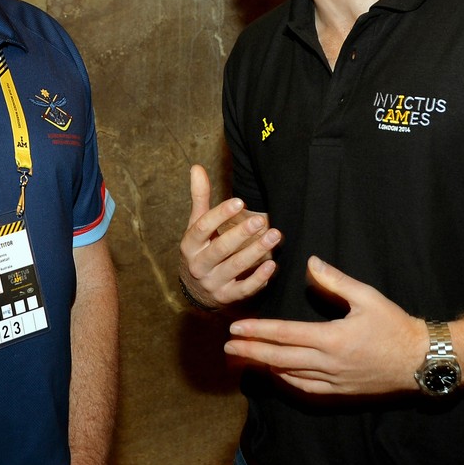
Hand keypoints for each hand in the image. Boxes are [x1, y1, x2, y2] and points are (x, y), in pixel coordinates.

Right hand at [179, 164, 279, 307]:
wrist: (195, 290)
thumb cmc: (200, 249)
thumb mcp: (196, 225)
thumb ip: (200, 198)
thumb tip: (197, 167)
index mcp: (190, 245)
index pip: (202, 228)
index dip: (220, 214)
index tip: (240, 202)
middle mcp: (198, 265)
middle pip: (220, 249)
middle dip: (241, 234)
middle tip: (260, 221)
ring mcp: (212, 282)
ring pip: (235, 267)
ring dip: (256, 252)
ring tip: (274, 236)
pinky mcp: (227, 297)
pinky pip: (244, 289)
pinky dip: (258, 278)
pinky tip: (272, 265)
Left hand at [224, 256, 426, 394]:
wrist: (422, 361)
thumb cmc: (396, 325)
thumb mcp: (368, 297)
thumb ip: (336, 281)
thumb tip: (311, 263)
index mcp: (333, 338)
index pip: (285, 334)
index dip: (257, 331)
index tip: (236, 328)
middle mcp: (329, 363)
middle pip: (280, 358)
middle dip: (250, 352)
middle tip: (227, 346)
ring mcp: (334, 381)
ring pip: (290, 375)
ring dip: (264, 366)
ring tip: (244, 358)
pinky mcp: (341, 392)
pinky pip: (306, 389)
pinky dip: (287, 381)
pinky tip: (277, 373)